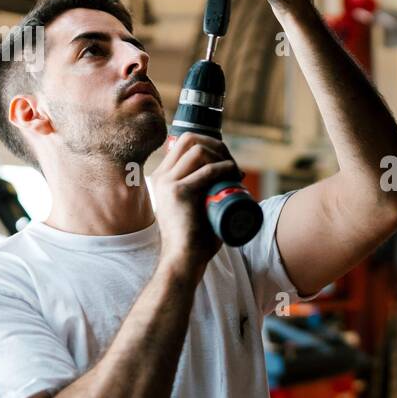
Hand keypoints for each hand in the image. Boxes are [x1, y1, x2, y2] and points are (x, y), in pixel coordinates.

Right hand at [150, 133, 242, 277]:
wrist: (183, 259)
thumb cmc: (195, 237)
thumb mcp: (193, 206)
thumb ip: (201, 192)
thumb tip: (226, 179)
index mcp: (163, 177)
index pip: (185, 143)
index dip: (210, 144)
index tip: (227, 160)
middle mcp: (161, 176)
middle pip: (190, 138)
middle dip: (216, 144)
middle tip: (232, 163)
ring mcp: (168, 182)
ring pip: (198, 150)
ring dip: (222, 155)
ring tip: (235, 172)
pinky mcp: (178, 192)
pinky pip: (207, 170)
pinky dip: (225, 168)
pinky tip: (234, 174)